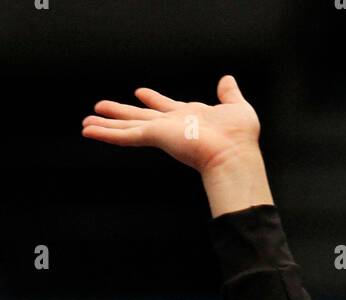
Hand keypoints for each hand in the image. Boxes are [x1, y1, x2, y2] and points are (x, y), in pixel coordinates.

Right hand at [81, 74, 259, 174]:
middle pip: (140, 117)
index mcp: (189, 117)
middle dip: (121, 113)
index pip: (165, 107)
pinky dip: (107, 134)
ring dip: (107, 124)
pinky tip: (90, 130)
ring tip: (86, 123)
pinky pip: (126, 135)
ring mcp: (162, 133)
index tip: (141, 93)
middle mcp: (172, 126)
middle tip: (101, 108)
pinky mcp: (155, 137)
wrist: (234, 154)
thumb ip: (229, 94)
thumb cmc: (240, 138)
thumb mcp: (237, 107)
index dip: (154, 99)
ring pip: (128, 127)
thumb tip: (227, 80)